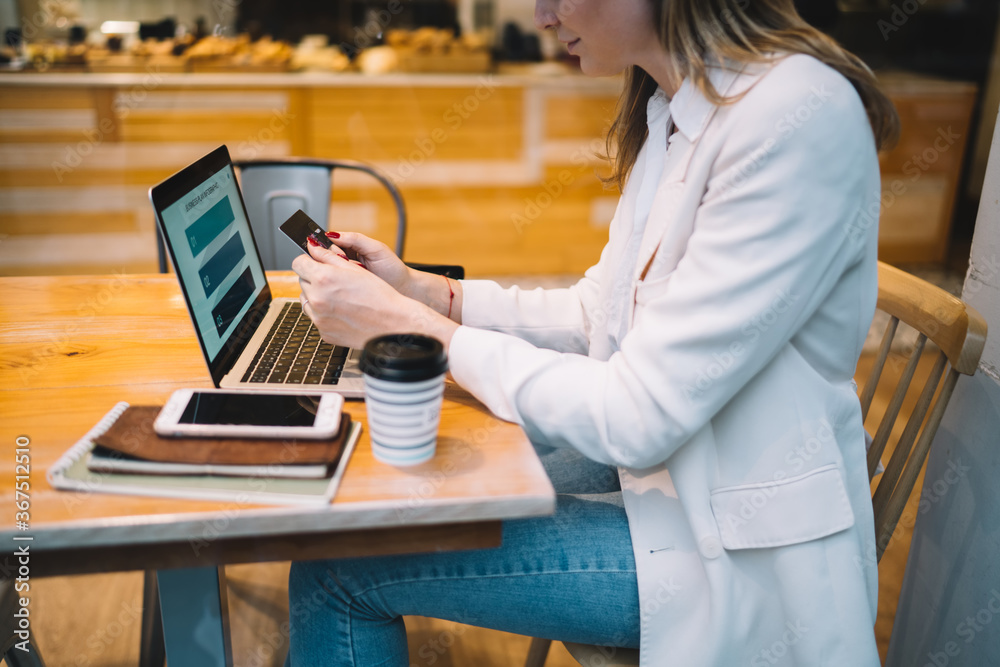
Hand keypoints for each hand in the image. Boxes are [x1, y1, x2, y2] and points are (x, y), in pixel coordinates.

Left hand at [292, 241, 457, 349]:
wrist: (394, 325)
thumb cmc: (381, 296)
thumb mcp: (355, 269)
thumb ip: (328, 256)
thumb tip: (313, 247)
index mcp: (323, 279)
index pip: (298, 263)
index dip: (307, 260)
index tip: (314, 262)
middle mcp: (317, 299)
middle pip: (302, 281)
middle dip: (315, 278)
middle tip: (335, 281)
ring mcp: (319, 318)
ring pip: (307, 300)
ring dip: (317, 296)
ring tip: (340, 297)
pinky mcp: (324, 332)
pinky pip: (316, 318)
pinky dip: (325, 313)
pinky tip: (343, 311)